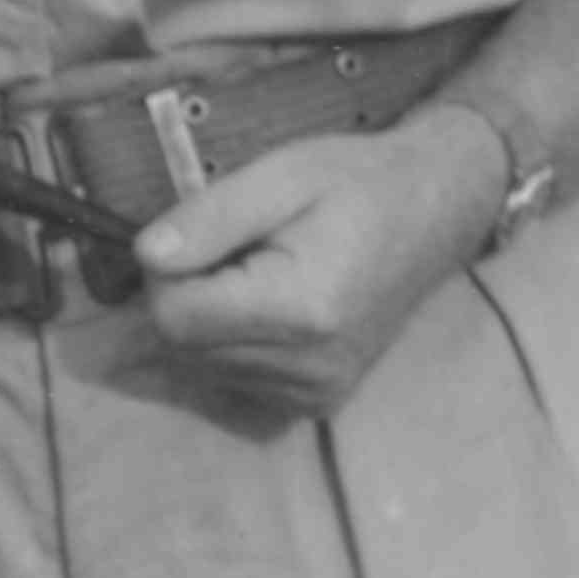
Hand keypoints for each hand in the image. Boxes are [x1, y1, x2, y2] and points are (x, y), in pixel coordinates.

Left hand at [127, 106, 508, 426]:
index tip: (200, 234)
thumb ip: (210, 217)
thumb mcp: (281, 174)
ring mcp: (315, 393)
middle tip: (236, 248)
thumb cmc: (357, 181)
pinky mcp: (316, 403)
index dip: (165, 273)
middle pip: (180, 346)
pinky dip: (229, 345)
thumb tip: (144, 256)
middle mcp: (310, 367)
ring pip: (200, 366)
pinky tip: (266, 307)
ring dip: (206, 320)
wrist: (434, 212)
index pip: (172, 317)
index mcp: (301, 309)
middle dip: (185, 294)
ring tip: (259, 271)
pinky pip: (232, 381)